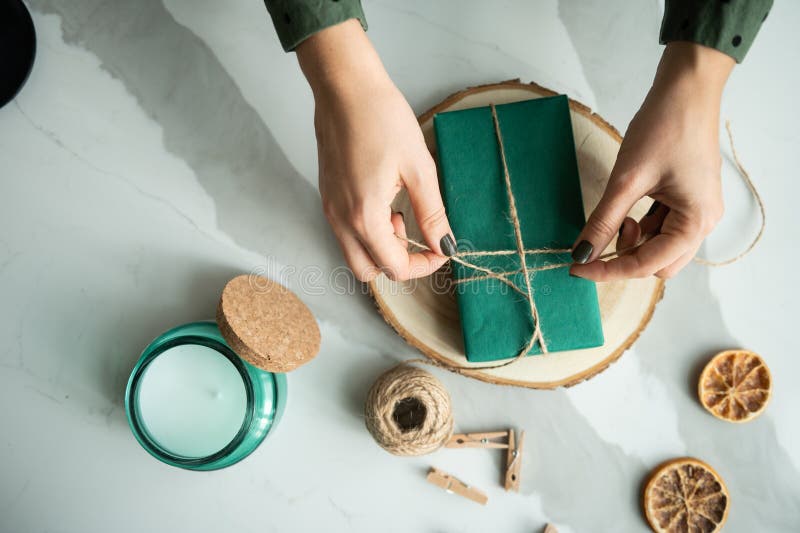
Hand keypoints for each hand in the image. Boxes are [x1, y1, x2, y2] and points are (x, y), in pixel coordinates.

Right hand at [297, 20, 453, 281]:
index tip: (441, 248)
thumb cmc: (381, 118)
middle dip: (397, 262)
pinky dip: (367, 231)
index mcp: (365, 216)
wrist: (345, 87)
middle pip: (368, 271)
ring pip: (354, 253)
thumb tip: (445, 245)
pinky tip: (384, 200)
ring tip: (400, 212)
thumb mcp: (419, 168)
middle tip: (418, 234)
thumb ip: (432, 213)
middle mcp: (341, 219)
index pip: (394, 267)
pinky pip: (346, 232)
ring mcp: (330, 209)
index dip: (423, 265)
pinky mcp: (327, 196)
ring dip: (381, 247)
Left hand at [570, 42, 734, 280]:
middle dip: (625, 258)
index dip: (608, 270)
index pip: (648, 265)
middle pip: (659, 264)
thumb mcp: (627, 179)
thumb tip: (582, 254)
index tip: (575, 268)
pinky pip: (662, 227)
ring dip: (632, 241)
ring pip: (660, 248)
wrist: (686, 88)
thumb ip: (604, 221)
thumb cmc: (664, 128)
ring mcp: (698, 210)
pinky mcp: (688, 198)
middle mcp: (704, 222)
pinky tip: (626, 211)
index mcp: (696, 222)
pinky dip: (641, 227)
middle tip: (595, 241)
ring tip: (616, 216)